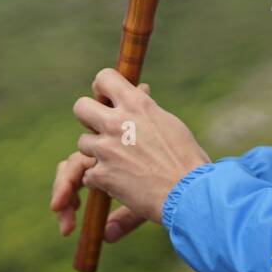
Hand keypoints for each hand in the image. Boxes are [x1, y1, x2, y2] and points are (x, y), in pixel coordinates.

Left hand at [68, 69, 210, 228]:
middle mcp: (117, 122)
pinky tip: (119, 184)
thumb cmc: (186, 158)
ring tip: (118, 163)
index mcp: (137, 104)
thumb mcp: (168, 123)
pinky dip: (100, 181)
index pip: (104, 78)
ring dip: (96, 153)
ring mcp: (107, 148)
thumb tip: (141, 89)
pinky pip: (89, 174)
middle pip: (81, 107)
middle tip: (101, 130)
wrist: (190, 194)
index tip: (107, 100)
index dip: (102, 89)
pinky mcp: (103, 175)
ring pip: (83, 143)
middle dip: (88, 118)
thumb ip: (147, 108)